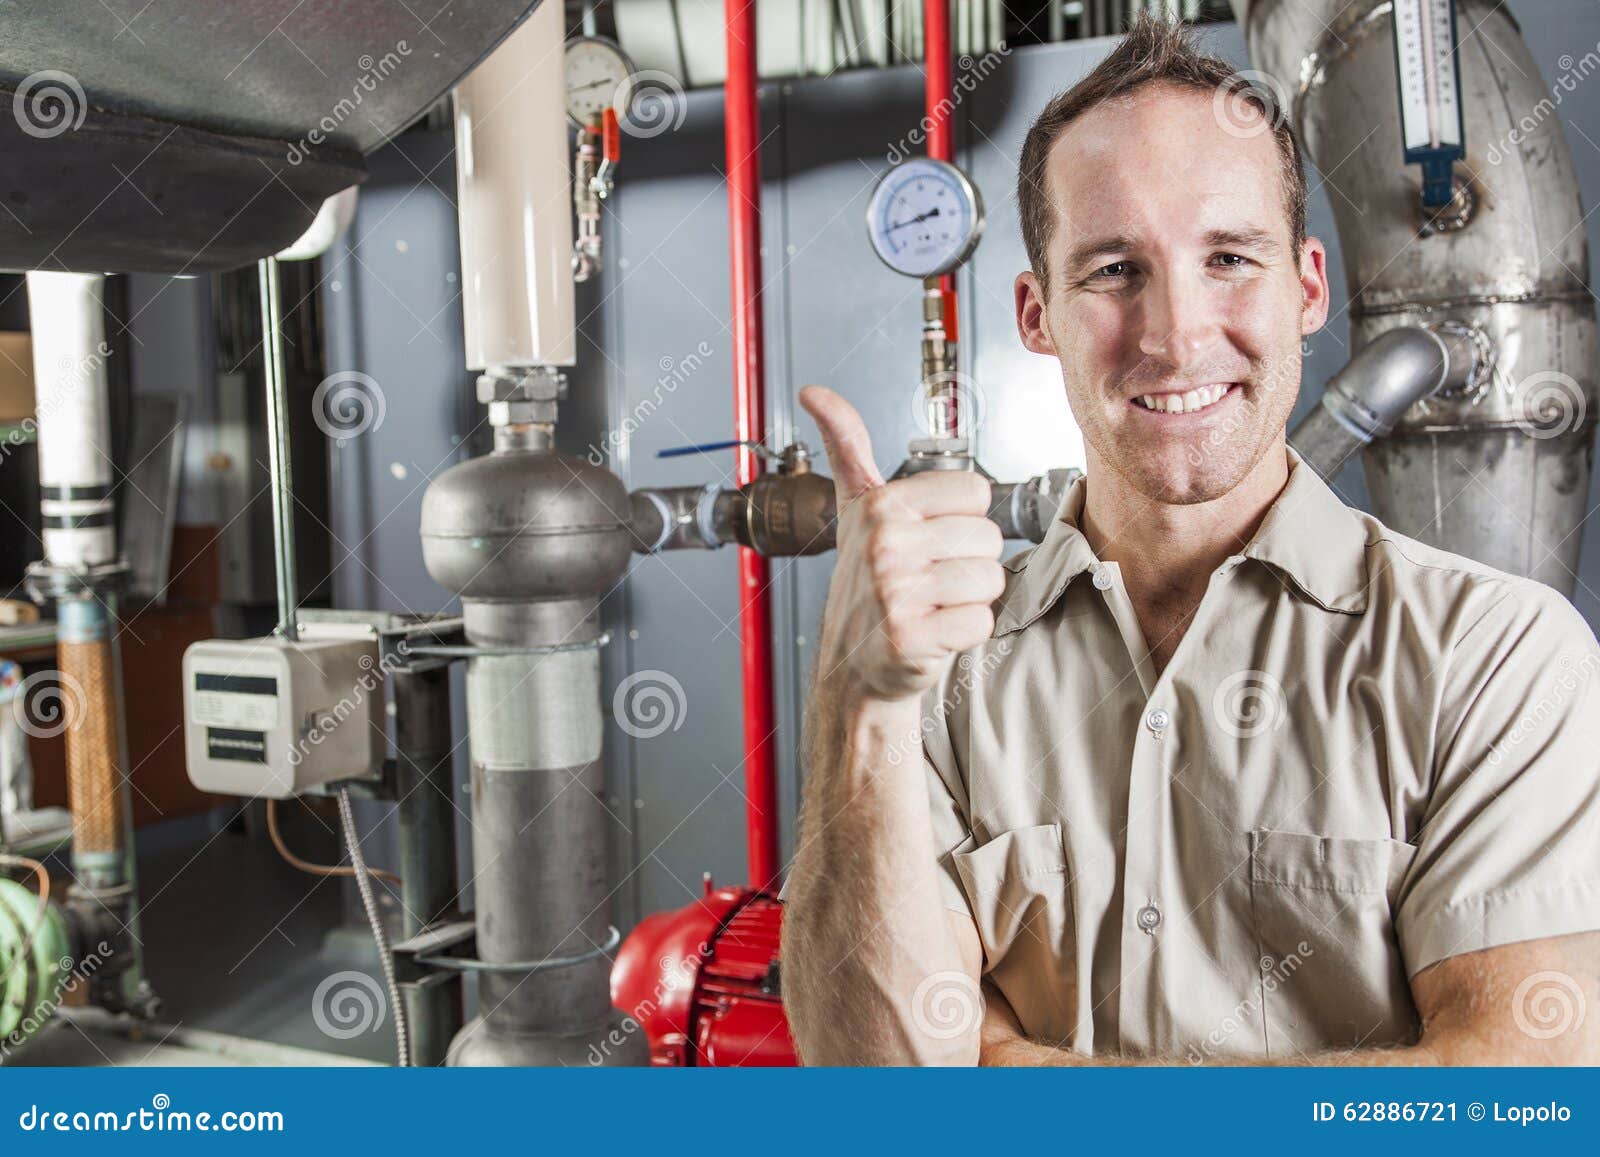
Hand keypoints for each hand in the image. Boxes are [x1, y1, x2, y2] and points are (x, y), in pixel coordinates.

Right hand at [800, 385, 1004, 701]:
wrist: (852, 661)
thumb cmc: (865, 581)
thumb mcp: (855, 508)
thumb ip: (847, 447)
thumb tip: (815, 393)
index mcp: (881, 505)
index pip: (976, 491)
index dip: (961, 518)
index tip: (930, 538)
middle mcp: (885, 545)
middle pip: (988, 537)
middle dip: (969, 562)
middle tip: (932, 579)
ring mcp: (896, 593)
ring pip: (990, 580)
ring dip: (970, 598)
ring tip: (934, 604)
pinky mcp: (911, 638)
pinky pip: (981, 622)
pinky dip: (966, 632)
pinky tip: (935, 631)